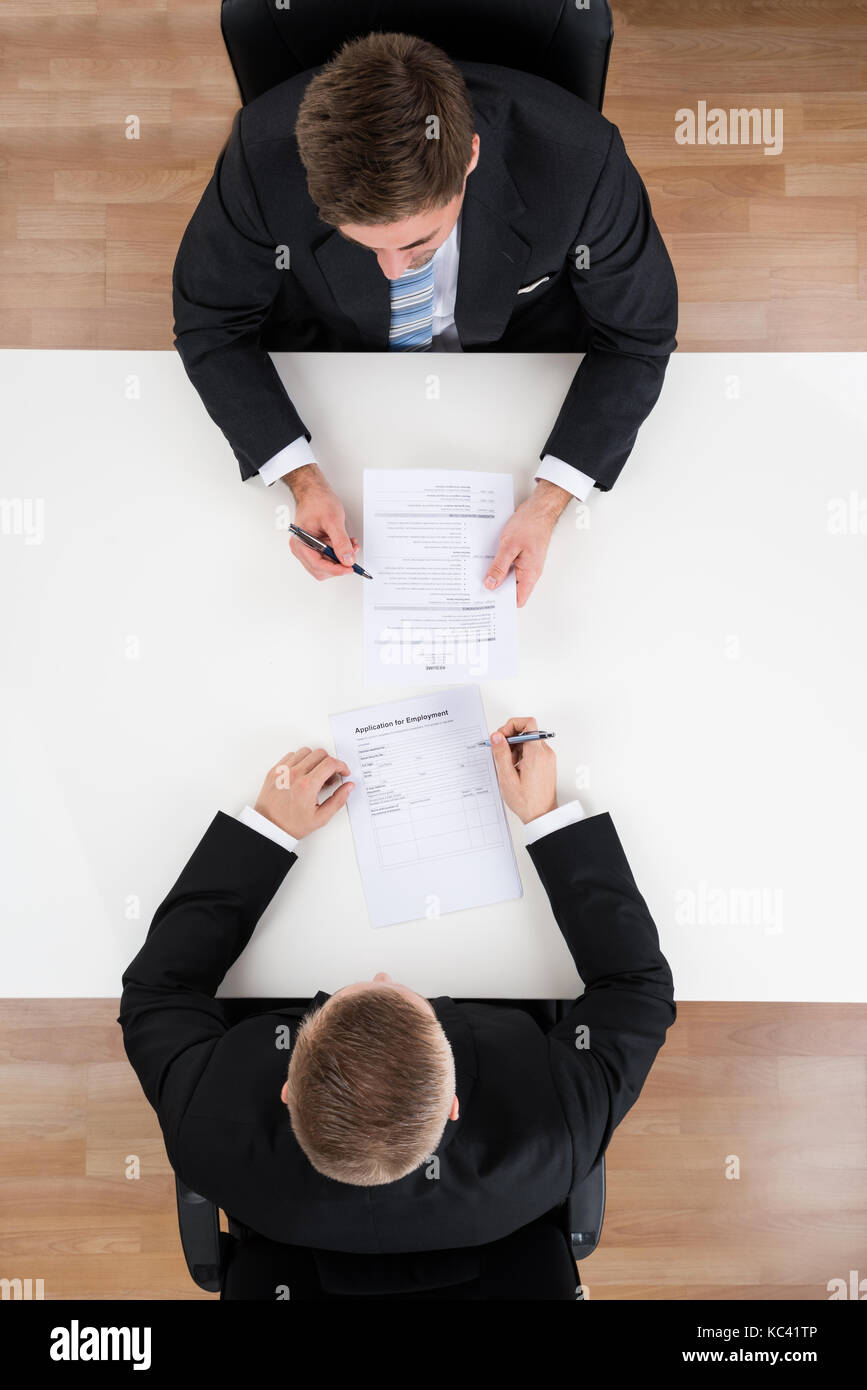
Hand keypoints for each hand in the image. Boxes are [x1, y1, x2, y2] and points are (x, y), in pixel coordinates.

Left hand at [254, 748, 352, 838]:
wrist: (269, 827)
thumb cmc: (291, 824)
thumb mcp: (321, 818)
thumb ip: (338, 800)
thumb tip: (348, 787)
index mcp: (307, 785)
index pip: (330, 763)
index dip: (342, 766)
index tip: (343, 772)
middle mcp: (294, 774)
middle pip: (320, 753)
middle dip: (330, 762)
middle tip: (330, 775)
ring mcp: (283, 771)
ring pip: (305, 751)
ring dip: (315, 759)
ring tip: (316, 774)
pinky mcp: (274, 771)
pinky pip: (291, 755)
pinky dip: (300, 760)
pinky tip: (302, 772)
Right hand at [287, 463, 359, 580]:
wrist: (314, 491)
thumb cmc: (317, 501)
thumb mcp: (333, 521)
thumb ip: (341, 542)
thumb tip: (347, 559)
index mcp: (300, 543)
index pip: (318, 565)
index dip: (336, 569)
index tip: (350, 568)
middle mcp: (301, 548)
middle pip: (321, 569)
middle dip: (338, 565)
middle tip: (352, 557)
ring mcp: (308, 548)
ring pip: (326, 565)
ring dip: (340, 559)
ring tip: (350, 547)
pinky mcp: (315, 546)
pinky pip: (328, 557)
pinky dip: (339, 553)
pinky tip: (346, 544)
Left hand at [484, 480, 570, 606]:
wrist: (540, 507)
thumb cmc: (530, 523)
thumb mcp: (509, 546)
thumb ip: (499, 567)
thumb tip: (491, 584)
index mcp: (530, 573)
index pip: (518, 599)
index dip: (503, 603)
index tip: (488, 601)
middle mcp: (530, 571)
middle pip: (512, 590)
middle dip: (497, 589)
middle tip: (480, 588)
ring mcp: (526, 563)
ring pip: (509, 577)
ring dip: (497, 575)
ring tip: (482, 573)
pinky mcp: (522, 555)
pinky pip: (509, 565)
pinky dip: (499, 565)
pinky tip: (490, 561)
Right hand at [489, 717, 556, 823]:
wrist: (542, 814)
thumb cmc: (527, 801)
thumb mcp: (507, 777)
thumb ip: (501, 754)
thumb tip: (496, 737)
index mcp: (536, 754)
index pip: (528, 723)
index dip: (512, 725)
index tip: (502, 736)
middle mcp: (545, 753)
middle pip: (527, 731)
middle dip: (511, 739)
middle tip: (502, 752)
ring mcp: (548, 758)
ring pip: (529, 741)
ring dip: (516, 748)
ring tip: (510, 764)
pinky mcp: (547, 762)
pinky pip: (533, 750)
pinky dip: (522, 754)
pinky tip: (516, 768)